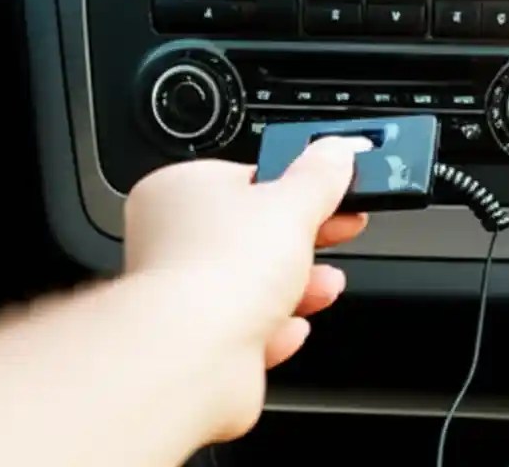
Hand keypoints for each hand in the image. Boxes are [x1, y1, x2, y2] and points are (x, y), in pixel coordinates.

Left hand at [121, 137, 370, 439]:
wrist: (194, 357)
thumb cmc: (219, 271)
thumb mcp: (293, 204)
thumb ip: (319, 176)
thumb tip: (335, 152)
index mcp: (177, 191)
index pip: (244, 178)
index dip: (294, 185)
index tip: (332, 190)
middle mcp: (168, 242)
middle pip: (251, 235)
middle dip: (303, 241)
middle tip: (340, 232)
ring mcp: (179, 297)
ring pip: (250, 285)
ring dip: (296, 287)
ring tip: (326, 285)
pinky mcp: (193, 345)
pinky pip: (244, 330)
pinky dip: (272, 329)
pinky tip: (291, 327)